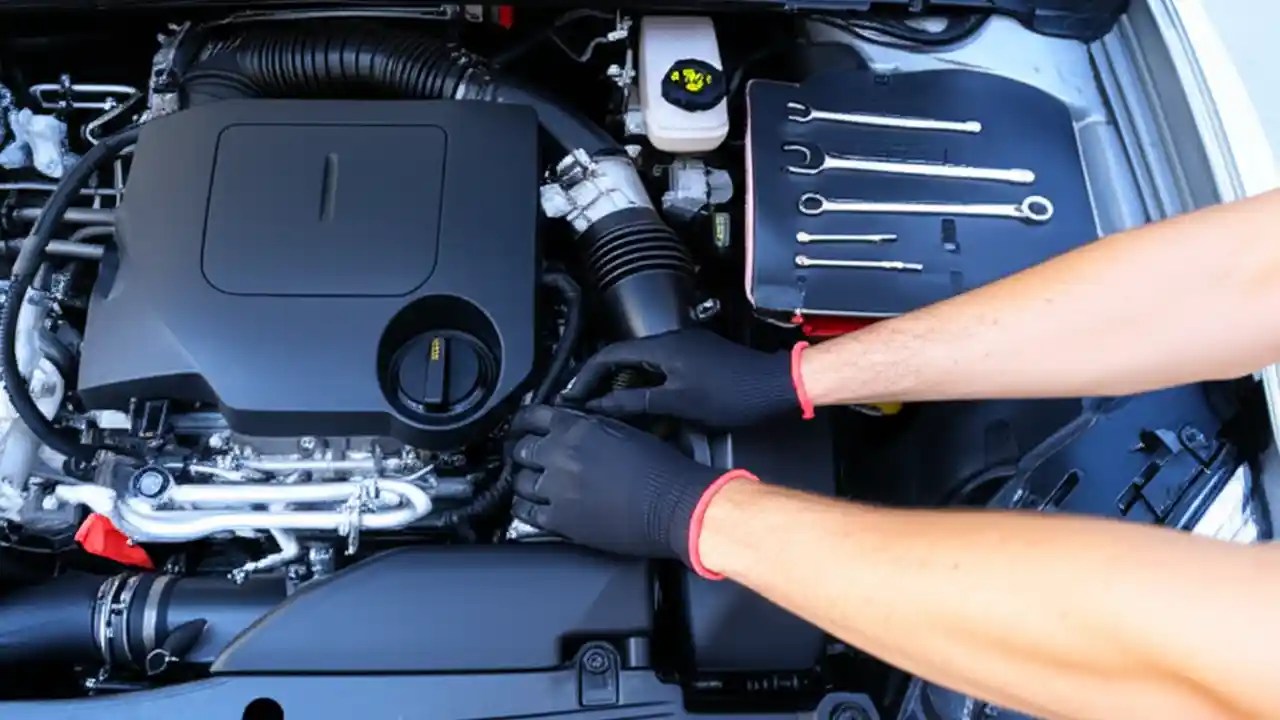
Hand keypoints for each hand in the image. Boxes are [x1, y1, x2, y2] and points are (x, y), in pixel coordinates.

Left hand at [507, 405, 753, 575]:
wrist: (674, 504)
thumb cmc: (661, 467)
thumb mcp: (624, 430)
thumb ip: (591, 426)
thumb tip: (575, 426)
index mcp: (576, 428)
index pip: (532, 416)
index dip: (523, 422)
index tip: (522, 426)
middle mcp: (559, 455)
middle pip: (522, 450)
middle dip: (524, 453)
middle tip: (527, 457)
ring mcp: (556, 489)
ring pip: (520, 481)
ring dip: (525, 480)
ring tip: (530, 482)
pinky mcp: (560, 520)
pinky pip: (526, 513)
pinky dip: (524, 507)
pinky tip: (529, 506)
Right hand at [560, 329, 808, 427]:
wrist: (774, 387)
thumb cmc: (733, 394)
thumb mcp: (678, 403)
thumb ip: (637, 402)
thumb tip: (602, 407)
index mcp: (661, 347)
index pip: (608, 355)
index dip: (585, 376)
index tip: (573, 395)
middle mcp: (670, 341)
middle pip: (621, 357)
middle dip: (599, 379)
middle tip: (583, 401)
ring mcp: (685, 348)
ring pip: (640, 363)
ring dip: (621, 382)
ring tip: (607, 405)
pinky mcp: (696, 358)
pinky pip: (658, 367)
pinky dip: (643, 383)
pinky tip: (642, 402)